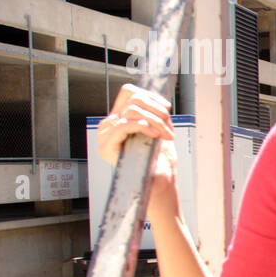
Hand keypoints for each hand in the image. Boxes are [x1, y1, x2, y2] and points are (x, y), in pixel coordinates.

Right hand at [97, 83, 178, 218]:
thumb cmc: (160, 160)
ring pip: (131, 111)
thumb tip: (157, 100)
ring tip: (166, 135)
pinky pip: (124, 125)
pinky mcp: (106, 147)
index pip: (129, 92)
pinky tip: (156, 135)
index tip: (167, 109)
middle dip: (157, 111)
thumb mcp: (159, 129)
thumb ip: (154, 113)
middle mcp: (109, 125)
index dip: (150, 96)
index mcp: (119, 119)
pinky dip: (144, 126)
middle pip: (133, 100)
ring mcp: (105, 136)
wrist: (159, 184)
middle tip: (169, 129)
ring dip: (155, 121)